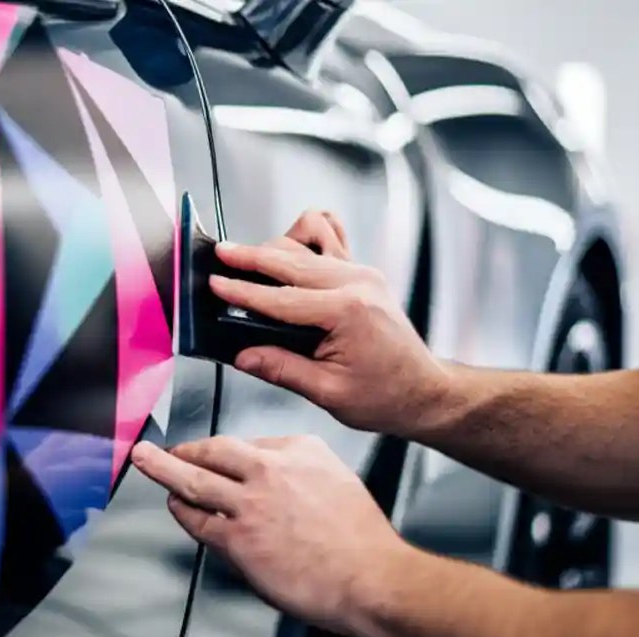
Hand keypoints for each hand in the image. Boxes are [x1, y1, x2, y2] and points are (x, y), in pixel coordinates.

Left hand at [131, 435, 402, 629]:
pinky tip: (174, 506)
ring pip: (193, 478)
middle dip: (186, 449)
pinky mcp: (238, 537)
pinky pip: (197, 519)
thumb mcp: (336, 482)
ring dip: (162, 467)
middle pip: (214, 450)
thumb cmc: (359, 541)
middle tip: (166, 449)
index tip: (219, 459)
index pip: (251, 443)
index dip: (230, 456)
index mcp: (300, 450)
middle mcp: (272, 469)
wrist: (370, 577)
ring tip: (144, 459)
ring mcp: (251, 502)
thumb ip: (300, 474)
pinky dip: (180, 510)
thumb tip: (271, 481)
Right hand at [213, 210, 452, 437]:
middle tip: (220, 255)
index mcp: (347, 312)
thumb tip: (243, 356)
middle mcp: (356, 283)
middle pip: (289, 260)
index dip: (243, 291)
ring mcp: (362, 273)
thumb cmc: (385, 395)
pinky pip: (330, 239)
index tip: (216, 283)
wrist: (422, 390)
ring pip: (306, 244)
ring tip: (246, 259)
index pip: (281, 298)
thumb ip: (282, 369)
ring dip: (274, 249)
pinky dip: (306, 239)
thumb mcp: (328, 392)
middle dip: (250, 257)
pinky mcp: (363, 272)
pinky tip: (290, 250)